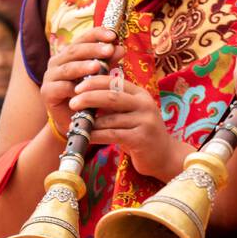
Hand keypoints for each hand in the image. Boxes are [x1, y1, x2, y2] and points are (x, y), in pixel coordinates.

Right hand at [40, 26, 124, 135]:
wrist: (74, 120)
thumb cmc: (88, 94)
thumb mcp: (100, 76)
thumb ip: (108, 62)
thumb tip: (120, 48)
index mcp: (69, 54)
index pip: (83, 39)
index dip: (97, 34)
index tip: (113, 35)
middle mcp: (57, 62)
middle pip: (74, 51)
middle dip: (93, 49)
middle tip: (108, 50)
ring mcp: (50, 76)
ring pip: (67, 68)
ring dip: (82, 67)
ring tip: (97, 66)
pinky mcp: (47, 92)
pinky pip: (60, 88)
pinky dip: (72, 88)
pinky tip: (83, 89)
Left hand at [68, 70, 183, 181]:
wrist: (164, 155)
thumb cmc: (140, 132)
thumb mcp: (130, 113)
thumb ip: (113, 104)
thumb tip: (83, 95)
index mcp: (140, 94)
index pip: (114, 81)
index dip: (94, 82)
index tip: (77, 87)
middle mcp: (144, 104)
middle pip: (112, 96)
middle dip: (89, 98)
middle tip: (72, 103)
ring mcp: (144, 121)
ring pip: (110, 118)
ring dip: (90, 121)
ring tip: (75, 123)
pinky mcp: (141, 139)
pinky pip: (113, 135)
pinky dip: (97, 135)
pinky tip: (86, 137)